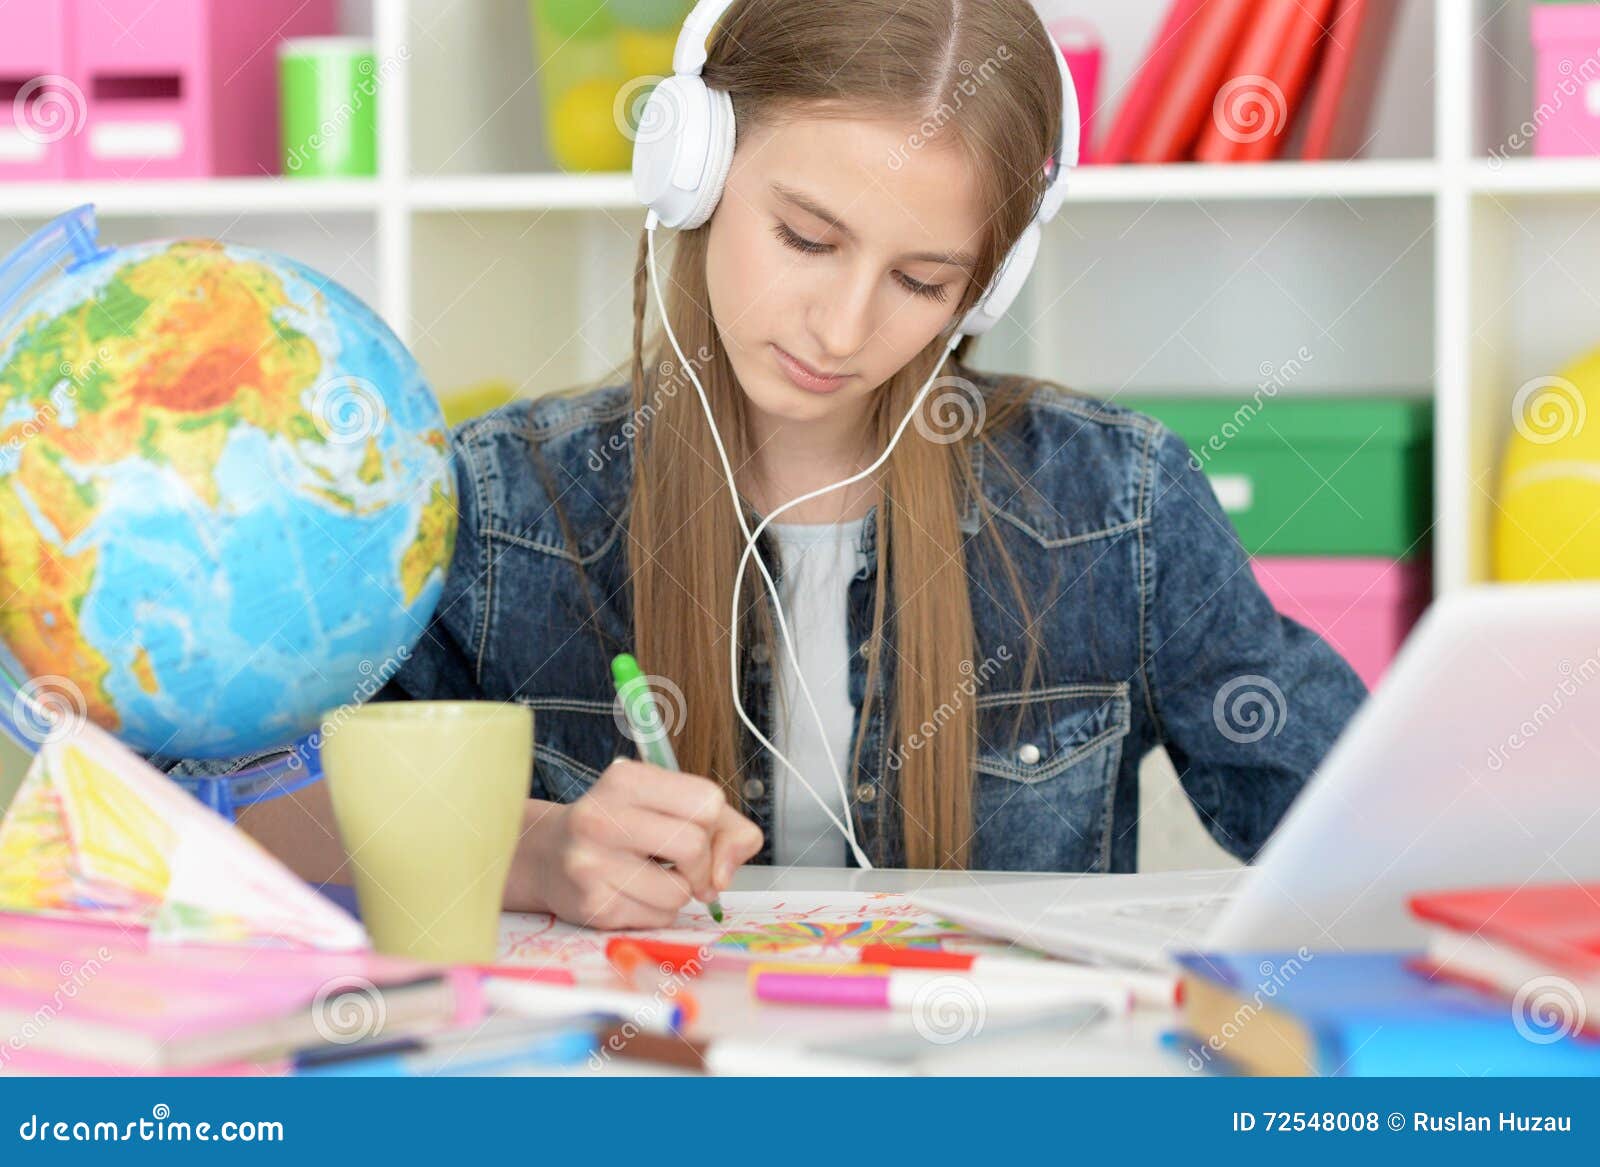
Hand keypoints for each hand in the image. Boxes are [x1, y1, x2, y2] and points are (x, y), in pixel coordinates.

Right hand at [527, 758, 762, 928]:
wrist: (548, 856)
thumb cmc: (623, 827)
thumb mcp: (669, 805)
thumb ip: (724, 828)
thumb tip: (724, 876)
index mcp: (627, 779)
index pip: (707, 801)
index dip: (712, 823)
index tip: (693, 829)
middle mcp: (602, 816)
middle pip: (694, 846)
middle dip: (702, 864)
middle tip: (683, 866)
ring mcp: (591, 863)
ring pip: (680, 892)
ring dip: (679, 893)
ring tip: (650, 877)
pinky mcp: (592, 906)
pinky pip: (658, 918)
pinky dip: (658, 911)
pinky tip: (631, 893)